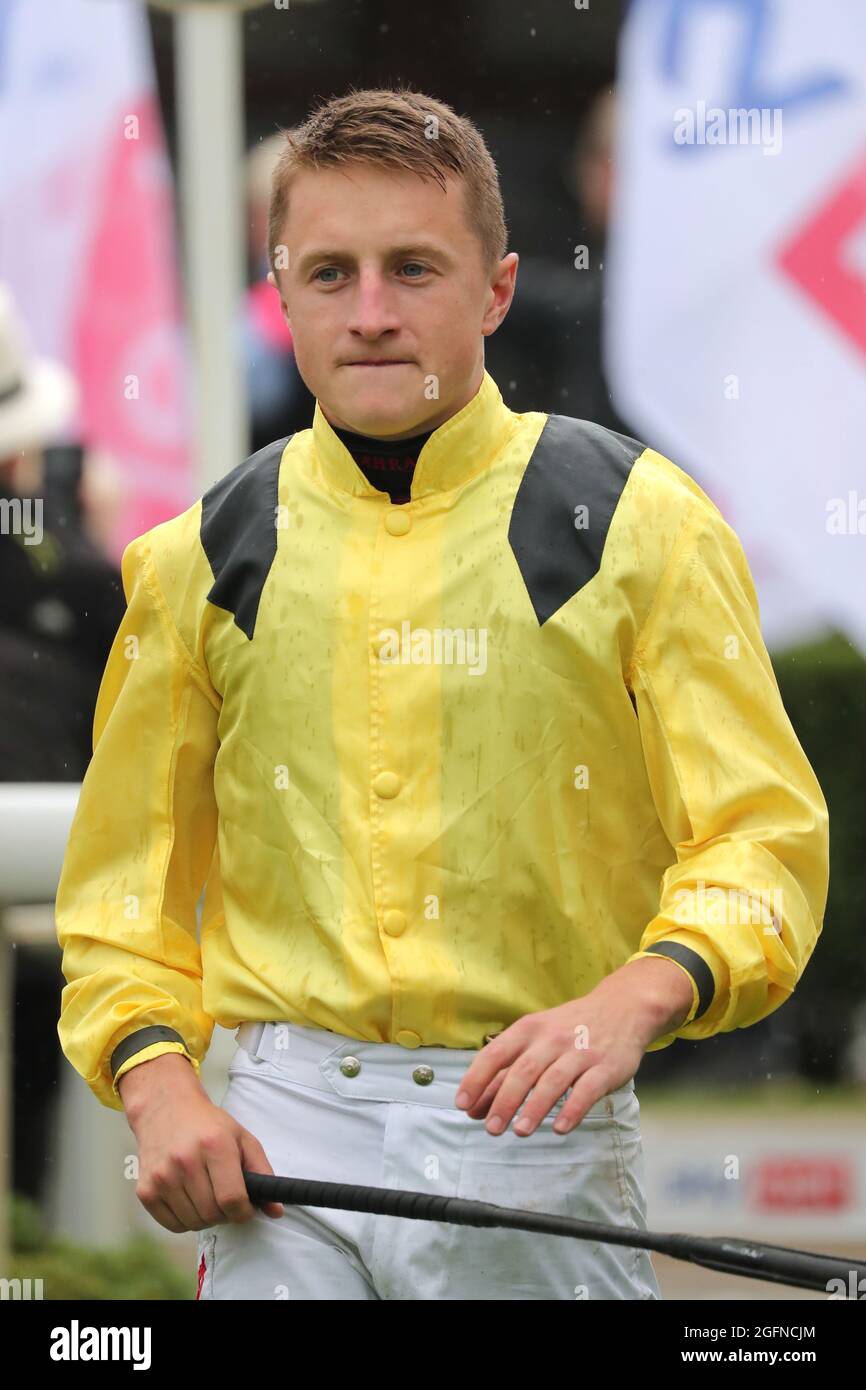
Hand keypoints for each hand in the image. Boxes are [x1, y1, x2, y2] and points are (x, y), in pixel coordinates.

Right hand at [120, 1052, 284, 1231]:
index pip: (233, 1199)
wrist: (165, 1108)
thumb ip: (262, 1172)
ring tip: (207, 1195)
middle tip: (226, 1198)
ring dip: (206, 1217)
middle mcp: (185, 1161)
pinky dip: (185, 1220)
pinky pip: (172, 1225)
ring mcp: (162, 1177)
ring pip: (194, 1222)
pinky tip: (189, 1199)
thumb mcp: (241, 1138)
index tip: (246, 1208)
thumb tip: (276, 1211)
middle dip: (226, 1213)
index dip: (244, 1212)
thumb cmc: (207, 1125)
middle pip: (213, 1213)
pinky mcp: (146, 1190)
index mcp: (214, 1145)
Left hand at [454, 957, 694, 1137]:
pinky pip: (587, 1089)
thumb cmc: (569, 1028)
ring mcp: (580, 1051)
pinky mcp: (606, 1066)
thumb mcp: (535, 1040)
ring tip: (520, 1132)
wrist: (621, 1007)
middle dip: (504, 1101)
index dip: (477, 1079)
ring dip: (535, 1108)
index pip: (496, 1053)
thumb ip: (506, 1072)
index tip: (463, 1104)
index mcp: (529, 1029)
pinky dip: (573, 1109)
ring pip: (553, 1080)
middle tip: (491, 1128)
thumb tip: (475, 1107)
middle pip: (523, 1070)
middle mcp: (552, 1038)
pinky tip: (560, 1128)